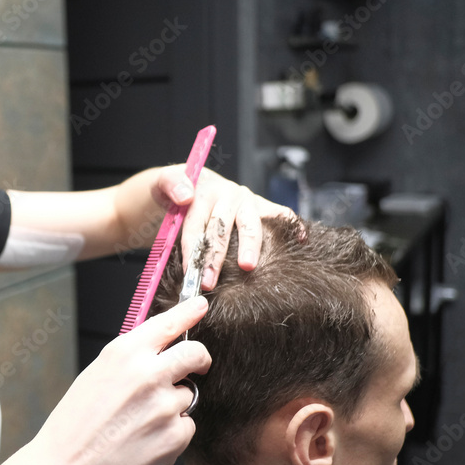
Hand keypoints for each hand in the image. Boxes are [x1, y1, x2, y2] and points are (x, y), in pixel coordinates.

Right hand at [26, 296, 209, 464]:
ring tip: (140, 424)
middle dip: (199, 360)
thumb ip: (128, 360)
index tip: (201, 306)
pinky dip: (172, 434)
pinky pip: (186, 426)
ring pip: (187, 396)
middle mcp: (147, 374)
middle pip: (195, 354)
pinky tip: (144, 443)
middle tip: (196, 368)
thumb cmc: (74, 427)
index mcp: (123, 353)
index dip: (189, 312)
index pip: (168, 323)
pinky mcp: (175, 436)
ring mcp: (164, 406)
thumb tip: (157, 349)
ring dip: (173, 406)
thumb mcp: (95, 376)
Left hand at [154, 166, 294, 288]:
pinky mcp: (262, 206)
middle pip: (223, 227)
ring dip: (249, 247)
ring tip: (247, 267)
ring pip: (250, 225)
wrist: (188, 186)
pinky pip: (280, 213)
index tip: (189, 271)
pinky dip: (292, 225)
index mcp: (206, 190)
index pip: (197, 222)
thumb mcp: (163, 184)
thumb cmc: (175, 192)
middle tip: (210, 281)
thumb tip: (186, 195)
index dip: (192, 248)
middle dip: (215, 256)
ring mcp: (248, 201)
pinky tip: (300, 239)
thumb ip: (170, 184)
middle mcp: (230, 194)